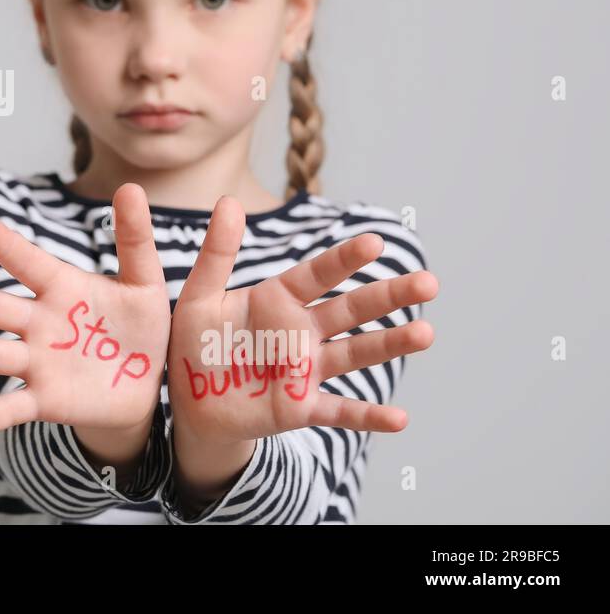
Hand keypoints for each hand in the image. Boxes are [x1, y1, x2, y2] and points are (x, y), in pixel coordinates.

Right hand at [0, 183, 170, 438]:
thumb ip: (134, 239)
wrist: (143, 384)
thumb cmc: (138, 324)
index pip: (31, 263)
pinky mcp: (44, 399)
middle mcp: (40, 322)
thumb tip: (132, 187)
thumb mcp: (143, 282)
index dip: (9, 247)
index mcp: (61, 288)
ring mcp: (38, 361)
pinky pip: (11, 407)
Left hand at [168, 196, 436, 445]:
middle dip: (388, 296)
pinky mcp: (299, 407)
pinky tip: (400, 418)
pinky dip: (368, 416)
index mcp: (278, 299)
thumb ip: (216, 254)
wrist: (191, 399)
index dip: (344, 259)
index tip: (375, 242)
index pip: (317, 274)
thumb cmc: (196, 342)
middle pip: (351, 309)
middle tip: (429, 282)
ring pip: (355, 353)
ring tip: (426, 333)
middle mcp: (300, 331)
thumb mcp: (198, 296)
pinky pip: (338, 412)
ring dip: (390, 344)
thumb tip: (230, 200)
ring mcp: (305, 369)